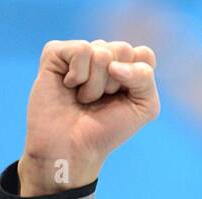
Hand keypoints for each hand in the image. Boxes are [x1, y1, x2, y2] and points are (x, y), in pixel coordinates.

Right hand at [18, 39, 159, 195]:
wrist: (72, 148)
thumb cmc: (107, 130)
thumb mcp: (144, 107)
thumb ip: (145, 77)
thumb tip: (113, 64)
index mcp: (126, 66)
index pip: (144, 54)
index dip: (137, 80)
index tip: (124, 99)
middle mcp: (103, 55)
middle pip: (123, 49)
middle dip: (115, 83)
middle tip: (101, 100)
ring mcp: (79, 53)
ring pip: (102, 52)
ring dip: (95, 85)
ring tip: (83, 98)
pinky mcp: (56, 52)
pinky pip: (81, 49)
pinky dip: (78, 75)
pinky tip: (68, 86)